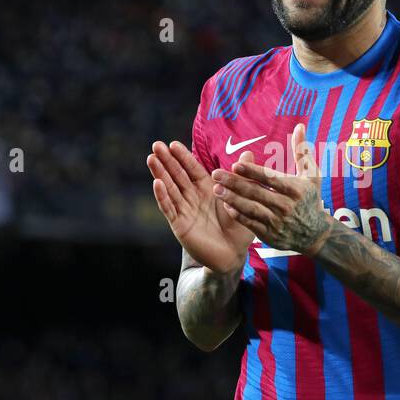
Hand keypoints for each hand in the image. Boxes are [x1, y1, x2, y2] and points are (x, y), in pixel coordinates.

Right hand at [147, 140, 254, 271]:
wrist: (234, 255)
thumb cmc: (239, 227)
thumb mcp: (243, 200)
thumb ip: (242, 177)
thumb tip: (249, 152)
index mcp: (207, 189)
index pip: (192, 169)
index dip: (183, 157)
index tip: (173, 143)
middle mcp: (193, 197)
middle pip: (177, 175)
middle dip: (167, 160)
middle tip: (157, 145)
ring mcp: (185, 210)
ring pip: (170, 189)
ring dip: (160, 173)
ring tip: (151, 158)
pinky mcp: (180, 225)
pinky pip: (170, 209)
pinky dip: (163, 196)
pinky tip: (157, 183)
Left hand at [211, 124, 334, 256]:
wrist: (316, 234)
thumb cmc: (310, 199)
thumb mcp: (311, 175)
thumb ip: (302, 151)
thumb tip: (300, 126)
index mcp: (295, 189)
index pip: (270, 179)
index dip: (253, 172)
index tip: (236, 164)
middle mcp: (286, 206)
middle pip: (257, 192)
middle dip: (235, 183)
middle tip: (216, 174)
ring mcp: (277, 222)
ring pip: (251, 209)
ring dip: (232, 199)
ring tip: (216, 189)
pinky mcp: (270, 235)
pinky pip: (251, 224)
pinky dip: (238, 215)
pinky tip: (226, 205)